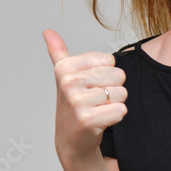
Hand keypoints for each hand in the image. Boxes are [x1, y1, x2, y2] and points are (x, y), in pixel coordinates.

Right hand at [43, 29, 127, 162]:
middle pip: (119, 75)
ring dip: (115, 104)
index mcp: (65, 67)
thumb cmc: (73, 104)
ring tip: (98, 110)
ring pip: (122, 93)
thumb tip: (47, 31)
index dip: (107, 74)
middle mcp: (69, 82)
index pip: (110, 60)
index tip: (91, 86)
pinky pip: (121, 110)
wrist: (72, 139)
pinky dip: (116, 117)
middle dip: (113, 89)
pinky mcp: (88, 119)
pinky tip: (101, 121)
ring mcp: (77, 101)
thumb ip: (58, 52)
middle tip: (96, 100)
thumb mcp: (64, 76)